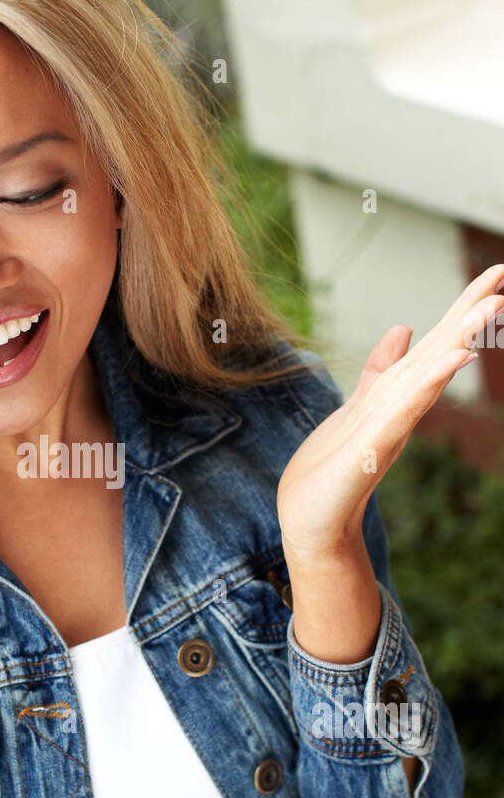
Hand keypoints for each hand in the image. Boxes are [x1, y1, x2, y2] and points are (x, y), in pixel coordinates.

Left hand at [277, 262, 503, 561]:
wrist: (312, 523)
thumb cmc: (333, 471)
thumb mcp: (357, 405)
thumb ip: (380, 370)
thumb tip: (403, 328)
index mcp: (396, 393)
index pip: (435, 344)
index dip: (461, 309)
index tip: (494, 274)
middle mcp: (401, 406)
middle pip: (441, 351)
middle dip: (470, 314)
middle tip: (503, 275)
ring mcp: (391, 425)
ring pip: (432, 374)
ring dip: (460, 340)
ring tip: (491, 306)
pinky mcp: (374, 446)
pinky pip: (407, 407)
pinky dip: (431, 381)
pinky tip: (454, 358)